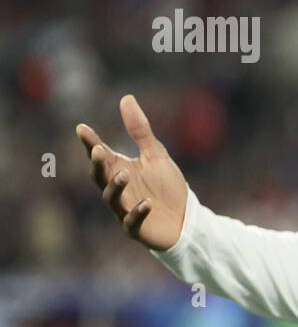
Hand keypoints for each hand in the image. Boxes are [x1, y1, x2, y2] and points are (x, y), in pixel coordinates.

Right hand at [76, 94, 188, 250]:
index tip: (82, 129)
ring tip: (124, 173)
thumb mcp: (156, 154)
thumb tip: (126, 98)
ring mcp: (125, 210)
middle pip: (100, 177)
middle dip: (98, 164)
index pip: (101, 155)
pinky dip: (137, 213)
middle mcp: (118, 190)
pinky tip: (147, 202)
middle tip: (99, 150)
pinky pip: (132, 222)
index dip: (90, 143)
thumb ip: (140, 130)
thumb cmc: (167, 186)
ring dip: (116, 186)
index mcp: (119, 170)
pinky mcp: (137, 228)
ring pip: (112, 199)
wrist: (185, 218)